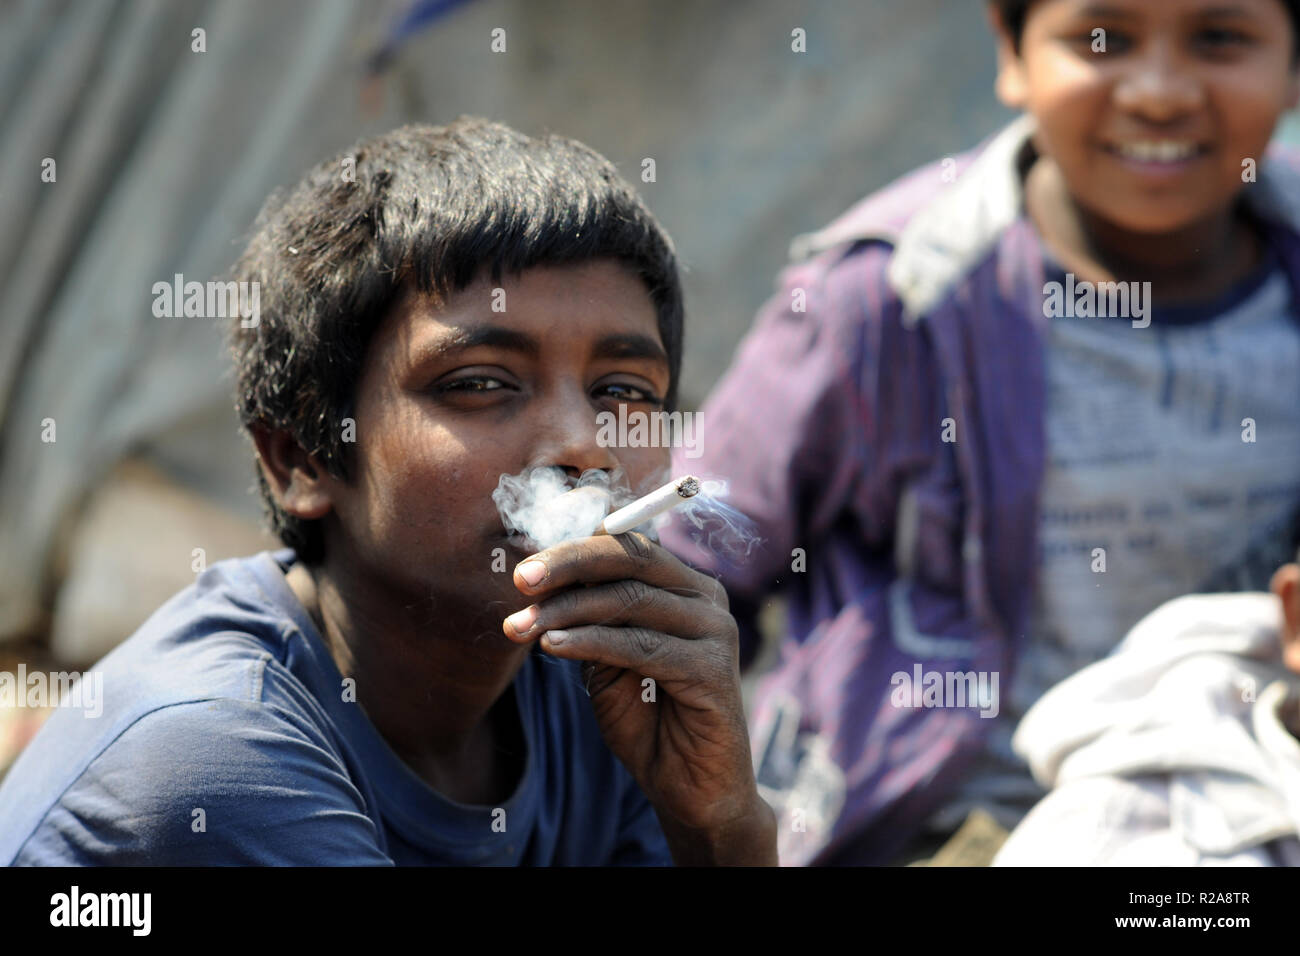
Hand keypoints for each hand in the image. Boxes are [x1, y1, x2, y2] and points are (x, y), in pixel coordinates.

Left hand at [502, 532, 775, 863]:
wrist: (690, 790)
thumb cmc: (648, 721)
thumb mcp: (608, 661)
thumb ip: (590, 619)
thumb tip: (543, 580)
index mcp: (685, 586)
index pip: (627, 547)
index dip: (574, 552)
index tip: (525, 573)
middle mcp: (707, 598)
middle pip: (632, 558)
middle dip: (570, 564)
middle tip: (521, 580)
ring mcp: (715, 630)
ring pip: (630, 600)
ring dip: (567, 611)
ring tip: (522, 626)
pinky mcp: (713, 669)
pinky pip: (640, 645)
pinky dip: (591, 642)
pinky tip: (552, 646)